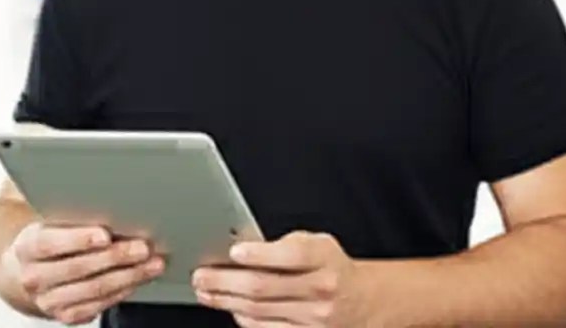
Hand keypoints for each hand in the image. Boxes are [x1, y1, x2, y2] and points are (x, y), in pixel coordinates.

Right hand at [8, 222, 165, 325]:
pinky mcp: (66, 316)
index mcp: (26, 248)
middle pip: (78, 268)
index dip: (78, 239)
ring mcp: (49, 300)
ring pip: (94, 289)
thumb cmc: (48, 241)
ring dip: (128, 275)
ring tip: (152, 263)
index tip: (104, 234)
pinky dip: (123, 290)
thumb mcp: (50, 224)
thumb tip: (109, 210)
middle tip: (142, 246)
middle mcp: (34, 277)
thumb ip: (71, 218)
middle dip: (115, 256)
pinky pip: (100, 305)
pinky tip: (137, 278)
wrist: (31, 273)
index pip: (49, 243)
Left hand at [191, 231, 364, 326]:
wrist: (364, 302)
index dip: (260, 254)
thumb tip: (243, 249)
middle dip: (225, 281)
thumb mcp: (317, 244)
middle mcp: (321, 289)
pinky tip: (231, 309)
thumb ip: (285, 245)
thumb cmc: (331, 267)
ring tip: (206, 292)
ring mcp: (316, 318)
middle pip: (264, 287)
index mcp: (324, 258)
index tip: (235, 251)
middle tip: (201, 276)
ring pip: (260, 311)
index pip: (291, 255)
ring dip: (226, 301)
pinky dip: (244, 320)